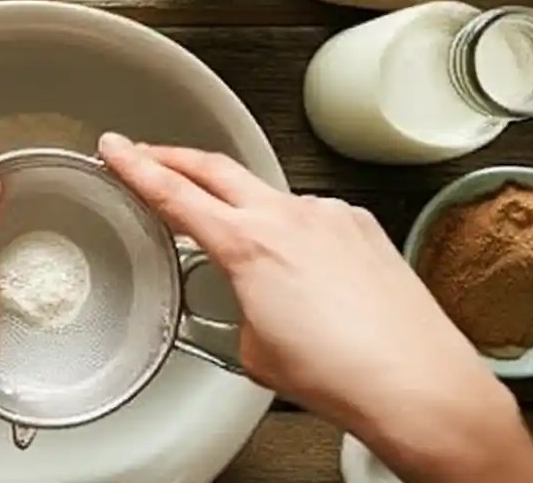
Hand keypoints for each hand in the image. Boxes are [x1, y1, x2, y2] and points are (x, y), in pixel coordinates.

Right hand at [98, 133, 532, 482]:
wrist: (418, 384)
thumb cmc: (344, 375)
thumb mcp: (256, 351)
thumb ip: (237, 308)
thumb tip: (244, 302)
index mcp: (249, 245)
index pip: (174, 193)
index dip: (135, 166)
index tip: (115, 148)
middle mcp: (290, 218)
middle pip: (215, 168)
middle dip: (174, 158)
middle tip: (148, 154)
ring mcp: (330, 217)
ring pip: (267, 194)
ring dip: (242, 204)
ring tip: (235, 237)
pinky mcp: (362, 226)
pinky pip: (311, 215)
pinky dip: (293, 230)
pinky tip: (300, 264)